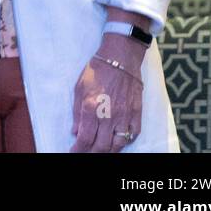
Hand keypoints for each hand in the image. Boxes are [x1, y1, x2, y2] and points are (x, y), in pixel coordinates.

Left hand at [71, 35, 144, 152]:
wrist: (120, 58)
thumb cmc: (97, 71)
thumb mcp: (79, 88)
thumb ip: (77, 113)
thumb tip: (76, 132)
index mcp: (91, 108)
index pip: (85, 138)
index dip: (78, 149)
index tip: (73, 152)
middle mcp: (109, 115)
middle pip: (102, 146)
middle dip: (92, 152)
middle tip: (86, 151)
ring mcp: (125, 115)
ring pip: (119, 144)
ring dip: (109, 150)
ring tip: (102, 149)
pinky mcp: (137, 112)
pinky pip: (133, 134)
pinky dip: (126, 140)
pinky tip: (118, 139)